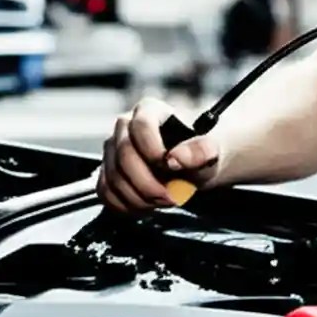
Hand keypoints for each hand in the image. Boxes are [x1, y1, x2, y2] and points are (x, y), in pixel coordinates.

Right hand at [95, 97, 221, 212]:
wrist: (194, 169)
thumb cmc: (200, 154)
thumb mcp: (211, 151)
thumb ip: (200, 150)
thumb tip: (176, 157)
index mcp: (150, 110)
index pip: (141, 126)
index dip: (154, 150)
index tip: (171, 169)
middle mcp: (125, 126)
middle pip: (124, 155)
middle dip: (148, 183)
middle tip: (171, 197)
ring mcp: (112, 149)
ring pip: (113, 177)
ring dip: (140, 198)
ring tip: (164, 200)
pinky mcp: (106, 172)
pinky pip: (106, 193)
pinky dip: (127, 206)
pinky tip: (148, 206)